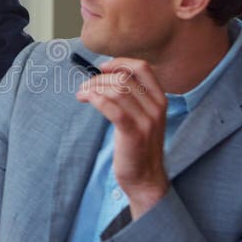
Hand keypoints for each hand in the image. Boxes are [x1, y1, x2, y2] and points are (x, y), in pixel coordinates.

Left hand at [76, 58, 168, 218]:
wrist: (145, 179)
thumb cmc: (137, 146)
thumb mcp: (140, 117)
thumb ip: (130, 97)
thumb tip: (105, 76)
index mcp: (160, 99)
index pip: (143, 67)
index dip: (120, 63)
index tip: (102, 68)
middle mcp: (157, 107)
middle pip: (124, 78)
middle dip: (99, 79)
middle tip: (84, 87)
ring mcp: (147, 121)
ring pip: (117, 91)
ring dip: (93, 89)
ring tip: (82, 95)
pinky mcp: (134, 134)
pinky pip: (112, 108)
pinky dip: (96, 99)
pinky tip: (86, 100)